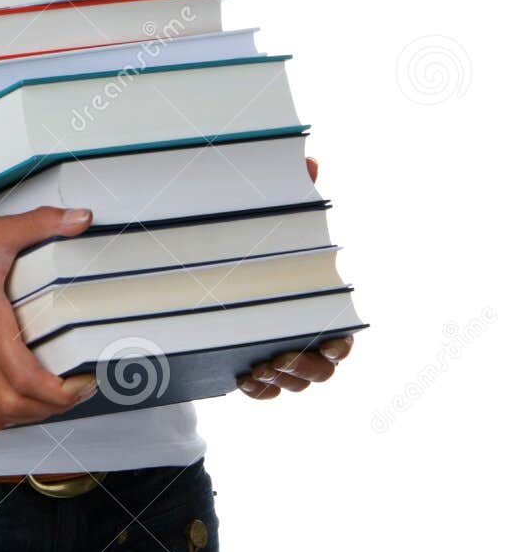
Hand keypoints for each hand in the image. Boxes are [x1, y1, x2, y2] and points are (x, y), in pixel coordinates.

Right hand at [0, 204, 98, 433]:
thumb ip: (43, 223)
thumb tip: (81, 217)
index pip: (26, 379)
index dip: (60, 393)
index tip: (82, 383)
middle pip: (13, 404)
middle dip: (52, 407)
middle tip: (77, 390)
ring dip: (23, 416)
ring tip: (49, 401)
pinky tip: (7, 409)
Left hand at [237, 153, 354, 397]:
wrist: (206, 276)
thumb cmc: (255, 242)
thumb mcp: (269, 217)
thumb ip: (294, 192)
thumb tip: (311, 158)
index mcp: (319, 305)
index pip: (344, 336)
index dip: (339, 345)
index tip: (325, 343)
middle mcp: (307, 334)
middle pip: (323, 369)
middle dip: (305, 368)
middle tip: (279, 356)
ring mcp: (284, 355)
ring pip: (298, 384)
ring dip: (283, 380)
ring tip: (260, 366)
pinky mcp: (259, 369)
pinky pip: (269, 393)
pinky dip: (261, 392)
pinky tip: (245, 379)